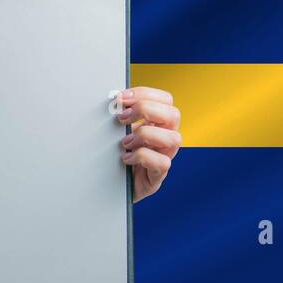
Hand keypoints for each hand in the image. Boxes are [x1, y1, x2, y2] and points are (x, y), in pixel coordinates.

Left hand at [116, 87, 180, 202]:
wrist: (109, 188)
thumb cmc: (114, 157)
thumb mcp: (116, 132)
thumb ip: (120, 117)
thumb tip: (112, 100)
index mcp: (157, 123)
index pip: (165, 100)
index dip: (145, 94)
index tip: (121, 98)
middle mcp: (164, 138)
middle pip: (173, 114)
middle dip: (146, 109)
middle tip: (122, 117)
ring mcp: (164, 157)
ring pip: (173, 138)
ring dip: (145, 135)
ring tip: (125, 142)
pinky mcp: (157, 176)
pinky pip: (162, 163)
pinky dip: (142, 157)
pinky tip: (126, 158)